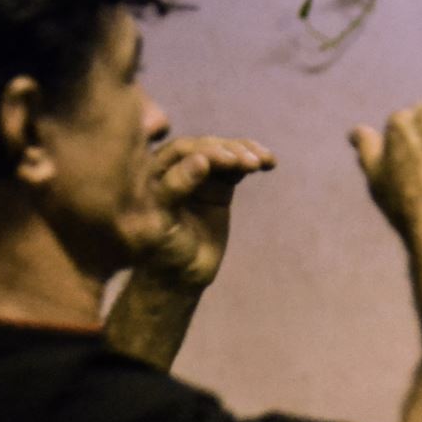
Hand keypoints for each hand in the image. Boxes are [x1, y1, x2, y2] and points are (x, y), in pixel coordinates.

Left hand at [132, 136, 276, 290]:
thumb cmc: (165, 252)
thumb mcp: (163, 226)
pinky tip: (269, 162)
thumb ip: (174, 190)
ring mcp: (198, 174)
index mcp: (153, 174)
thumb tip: (200, 160)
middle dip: (230, 151)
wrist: (182, 275)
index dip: (206, 150)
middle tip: (252, 163)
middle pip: (205, 147)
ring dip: (245, 152)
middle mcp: (175, 168)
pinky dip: (253, 159)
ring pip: (223, 151)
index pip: (180, 151)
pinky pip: (236, 165)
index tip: (229, 161)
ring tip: (264, 162)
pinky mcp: (218, 183)